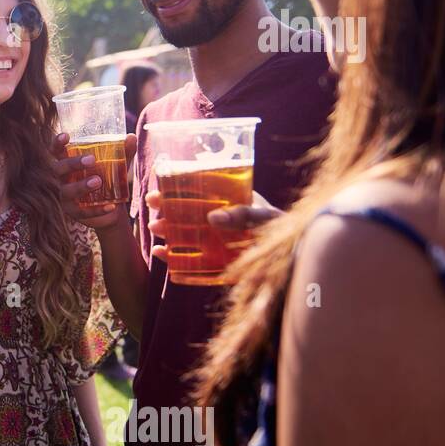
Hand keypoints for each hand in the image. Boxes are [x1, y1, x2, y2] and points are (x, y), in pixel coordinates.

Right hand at [51, 131, 135, 231]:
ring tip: (98, 181)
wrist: (112, 209)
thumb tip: (131, 137)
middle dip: (73, 163)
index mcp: (68, 164)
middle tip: (92, 160)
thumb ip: (123, 152)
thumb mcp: (116, 166)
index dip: (57, 144)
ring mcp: (66, 197)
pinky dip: (97, 210)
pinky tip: (111, 206)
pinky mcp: (74, 213)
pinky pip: (82, 212)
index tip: (66, 136)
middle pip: (59, 169)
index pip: (57, 152)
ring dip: (81, 186)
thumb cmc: (108, 180)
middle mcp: (62, 179)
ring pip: (67, 191)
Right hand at [147, 189, 279, 263]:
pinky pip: (187, 258)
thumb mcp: (265, 217)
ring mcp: (214, 239)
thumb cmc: (282, 232)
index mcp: (230, 199)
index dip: (177, 184)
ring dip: (166, 228)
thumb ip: (244, 214)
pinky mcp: (212, 261)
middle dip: (166, 206)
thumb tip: (213, 217)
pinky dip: (171, 256)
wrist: (293, 261)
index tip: (161, 184)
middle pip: (186, 208)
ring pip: (183, 231)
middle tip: (151, 203)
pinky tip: (159, 253)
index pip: (199, 186)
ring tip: (155, 227)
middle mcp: (218, 218)